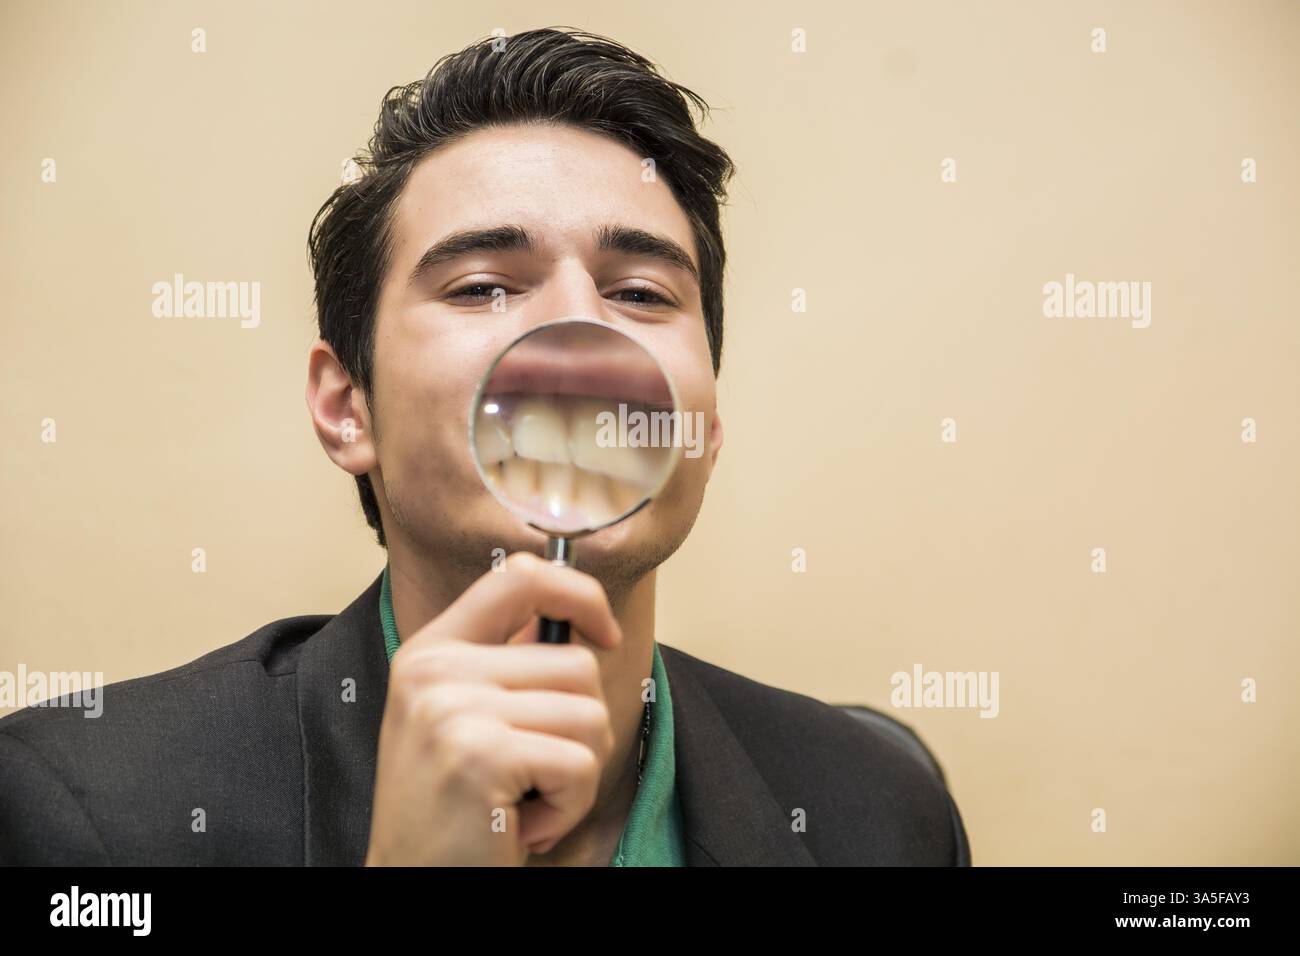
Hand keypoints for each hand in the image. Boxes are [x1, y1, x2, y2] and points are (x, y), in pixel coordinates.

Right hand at [364, 552, 621, 865]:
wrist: (412, 881)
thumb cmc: (451, 808)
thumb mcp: (462, 718)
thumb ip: (507, 664)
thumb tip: (577, 619)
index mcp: (433, 649)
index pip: (518, 577)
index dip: (579, 593)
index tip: (606, 633)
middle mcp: (436, 669)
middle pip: (577, 664)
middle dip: (581, 730)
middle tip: (534, 774)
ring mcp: (455, 708)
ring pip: (590, 714)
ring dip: (576, 774)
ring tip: (526, 800)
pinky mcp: (482, 753)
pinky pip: (580, 764)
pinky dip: (568, 807)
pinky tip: (523, 825)